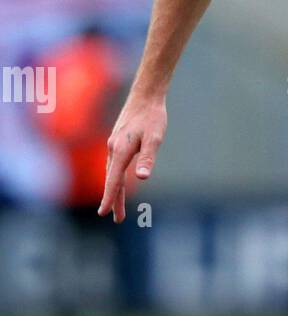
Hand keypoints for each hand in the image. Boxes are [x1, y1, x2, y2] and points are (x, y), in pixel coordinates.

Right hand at [98, 93, 167, 222]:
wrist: (146, 96)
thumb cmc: (152, 117)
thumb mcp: (155, 139)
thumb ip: (148, 158)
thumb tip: (142, 177)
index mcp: (121, 150)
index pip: (113, 180)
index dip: (110, 198)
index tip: (104, 213)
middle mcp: (113, 149)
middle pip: (112, 180)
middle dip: (114, 200)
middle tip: (116, 219)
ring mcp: (114, 144)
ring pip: (113, 173)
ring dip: (115, 190)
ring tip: (118, 208)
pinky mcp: (118, 141)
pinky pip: (114, 165)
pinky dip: (115, 178)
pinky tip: (118, 182)